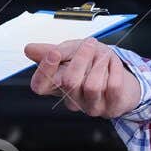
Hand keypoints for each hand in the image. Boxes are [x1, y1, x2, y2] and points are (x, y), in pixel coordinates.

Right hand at [23, 38, 141, 117]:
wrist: (121, 74)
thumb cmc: (92, 63)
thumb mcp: (71, 51)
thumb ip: (52, 51)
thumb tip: (29, 50)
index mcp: (57, 86)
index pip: (40, 86)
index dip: (44, 71)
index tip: (54, 53)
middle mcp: (72, 100)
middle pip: (69, 82)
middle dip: (81, 57)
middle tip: (90, 43)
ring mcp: (91, 107)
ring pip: (92, 85)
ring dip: (100, 63)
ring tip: (104, 55)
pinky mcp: (111, 108)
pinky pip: (112, 86)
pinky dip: (115, 68)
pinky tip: (113, 64)